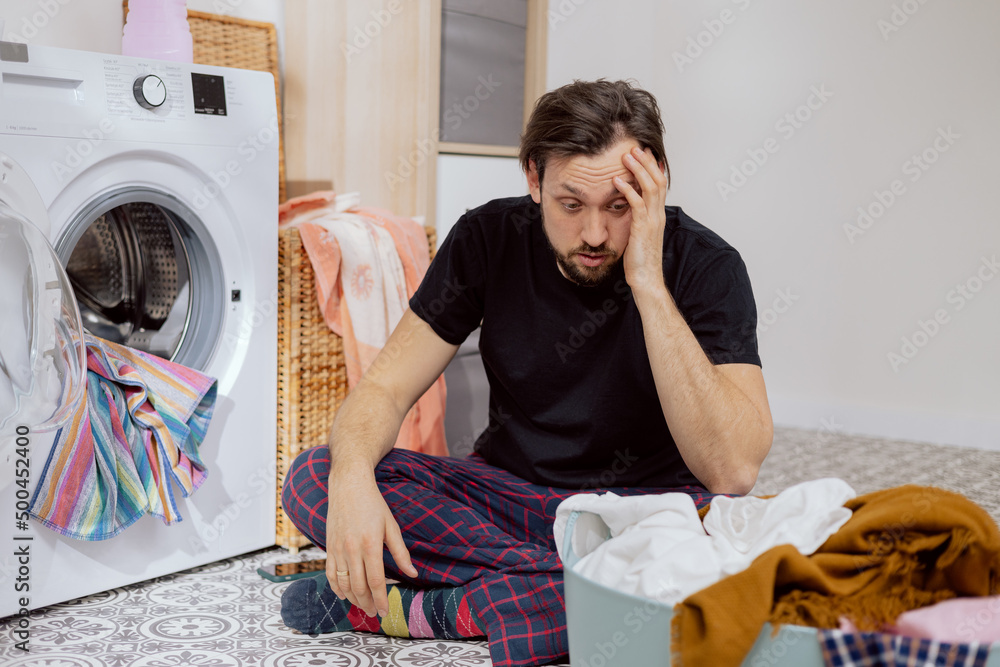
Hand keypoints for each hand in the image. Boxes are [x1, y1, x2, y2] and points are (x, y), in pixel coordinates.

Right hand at [325, 466, 417, 617]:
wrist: (348, 485)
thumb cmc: (373, 504)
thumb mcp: (391, 526)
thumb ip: (401, 552)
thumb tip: (412, 573)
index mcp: (370, 544)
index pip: (376, 581)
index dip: (381, 599)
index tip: (385, 612)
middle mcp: (352, 549)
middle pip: (359, 587)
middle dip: (368, 604)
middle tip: (376, 613)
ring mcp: (338, 548)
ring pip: (343, 584)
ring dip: (353, 599)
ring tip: (363, 606)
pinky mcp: (328, 546)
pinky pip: (330, 574)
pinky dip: (336, 588)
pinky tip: (344, 595)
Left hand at [614, 146, 667, 292]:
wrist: (646, 280)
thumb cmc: (640, 260)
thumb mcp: (638, 234)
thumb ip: (636, 219)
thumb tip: (627, 207)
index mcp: (658, 215)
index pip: (660, 184)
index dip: (653, 167)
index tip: (643, 153)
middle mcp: (658, 214)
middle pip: (658, 180)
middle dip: (646, 162)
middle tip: (635, 147)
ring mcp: (652, 221)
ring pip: (650, 188)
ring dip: (638, 170)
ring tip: (627, 156)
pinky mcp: (642, 229)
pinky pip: (637, 205)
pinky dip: (627, 191)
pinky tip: (617, 181)